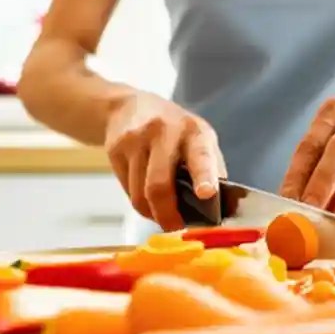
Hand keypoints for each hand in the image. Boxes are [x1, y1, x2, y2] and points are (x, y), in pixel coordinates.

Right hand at [104, 91, 225, 230]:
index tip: (207, 194)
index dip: (204, 176)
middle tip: (173, 227)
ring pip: (139, 193)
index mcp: (195, 132)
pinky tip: (144, 194)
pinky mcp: (116, 148)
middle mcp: (165, 131)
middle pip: (160, 184)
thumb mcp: (200, 140)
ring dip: (150, 212)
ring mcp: (137, 139)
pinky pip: (125, 188)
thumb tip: (219, 208)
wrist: (130, 106)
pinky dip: (137, 200)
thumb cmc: (175, 130)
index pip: (200, 155)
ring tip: (159, 212)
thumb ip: (211, 169)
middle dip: (166, 214)